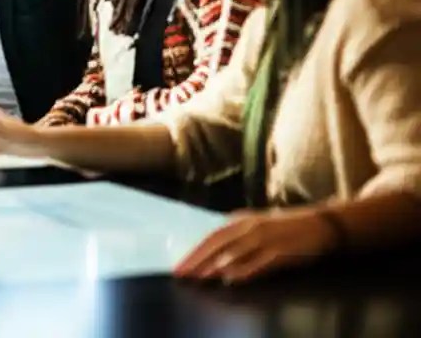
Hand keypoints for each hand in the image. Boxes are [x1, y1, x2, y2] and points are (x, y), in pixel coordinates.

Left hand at [174, 208, 340, 283]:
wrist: (321, 224)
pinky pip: (259, 263)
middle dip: (198, 260)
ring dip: (215, 266)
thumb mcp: (256, 223)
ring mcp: (266, 239)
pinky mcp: (282, 252)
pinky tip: (231, 278)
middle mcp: (250, 227)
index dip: (194, 251)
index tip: (179, 266)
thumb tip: (213, 247)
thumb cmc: (285, 226)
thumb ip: (235, 232)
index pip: (211, 236)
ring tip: (200, 277)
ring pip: (235, 253)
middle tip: (182, 274)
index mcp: (242, 220)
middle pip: (218, 244)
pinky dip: (244, 270)